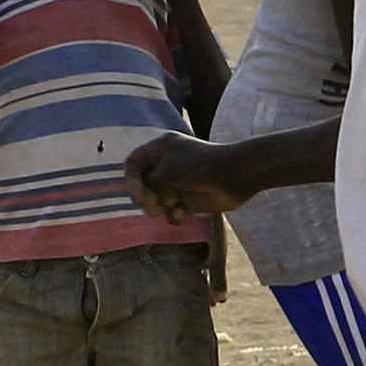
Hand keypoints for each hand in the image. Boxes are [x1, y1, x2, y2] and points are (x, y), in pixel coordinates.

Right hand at [122, 132, 245, 221]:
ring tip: (166, 209)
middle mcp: (167, 166)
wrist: (234, 176)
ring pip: (156, 202)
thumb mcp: (166, 169)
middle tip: (153, 204)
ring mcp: (178, 184)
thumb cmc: (199, 166)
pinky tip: (183, 214)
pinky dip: (174, 215)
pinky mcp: (189, 201)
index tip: (138, 193)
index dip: (131, 180)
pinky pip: (172, 212)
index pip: (134, 164)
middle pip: (142, 185)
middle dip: (144, 198)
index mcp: (160, 149)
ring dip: (157, 208)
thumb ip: (147, 181)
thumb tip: (141, 195)